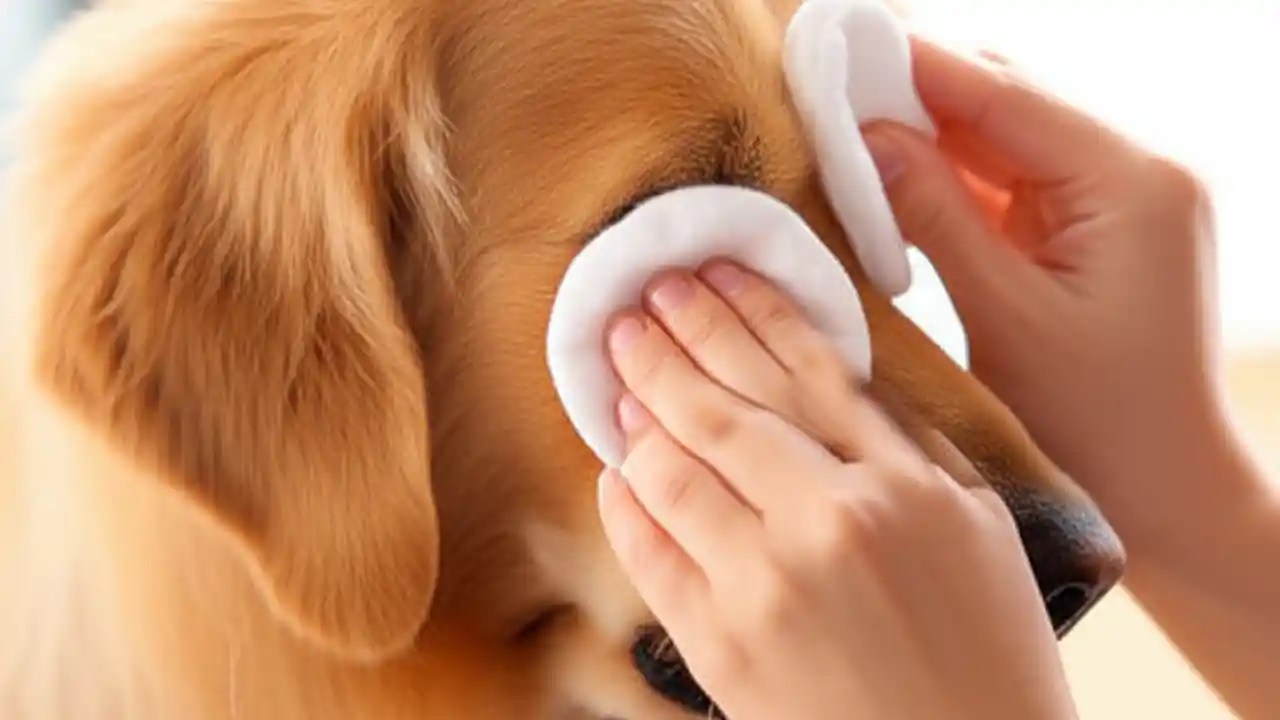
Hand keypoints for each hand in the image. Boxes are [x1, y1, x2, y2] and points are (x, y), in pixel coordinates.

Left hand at [596, 262, 1075, 719]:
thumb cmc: (989, 661)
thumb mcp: (981, 535)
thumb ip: (913, 450)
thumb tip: (836, 378)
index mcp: (907, 487)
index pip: (811, 369)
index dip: (753, 312)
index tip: (714, 274)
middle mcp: (832, 522)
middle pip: (729, 405)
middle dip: (676, 341)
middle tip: (640, 302)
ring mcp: (766, 585)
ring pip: (675, 470)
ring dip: (641, 412)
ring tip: (620, 374)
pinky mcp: (719, 646)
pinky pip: (650, 554)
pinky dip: (624, 503)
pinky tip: (615, 470)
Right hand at [861, 39, 1244, 553]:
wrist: (1167, 494)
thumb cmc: (1099, 423)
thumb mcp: (1006, 316)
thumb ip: (935, 216)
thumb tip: (866, 139)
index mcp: (1133, 183)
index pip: (1007, 95)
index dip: (918, 67)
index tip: (838, 49)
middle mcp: (1135, 174)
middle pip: (1007, 102)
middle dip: (918, 97)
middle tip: (828, 98)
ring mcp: (1115, 200)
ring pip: (1002, 139)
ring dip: (929, 138)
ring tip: (846, 139)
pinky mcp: (1090, 231)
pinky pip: (1007, 183)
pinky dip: (950, 181)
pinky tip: (893, 185)